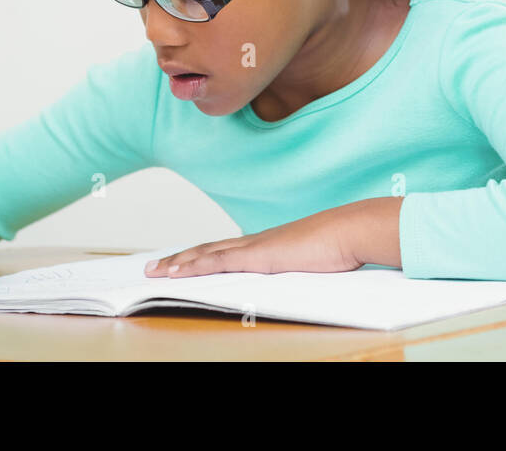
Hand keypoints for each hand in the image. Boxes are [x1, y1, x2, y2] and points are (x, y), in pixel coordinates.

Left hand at [144, 204, 366, 278]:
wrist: (351, 230)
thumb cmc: (343, 245)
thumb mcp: (318, 261)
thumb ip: (304, 267)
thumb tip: (303, 276)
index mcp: (270, 244)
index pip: (228, 251)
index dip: (203, 256)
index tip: (183, 261)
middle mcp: (257, 242)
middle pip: (208, 250)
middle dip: (180, 259)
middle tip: (154, 266)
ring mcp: (255, 247)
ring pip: (205, 255)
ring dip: (177, 263)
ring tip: (154, 271)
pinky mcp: (256, 256)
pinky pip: (217, 262)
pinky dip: (193, 267)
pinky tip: (175, 273)